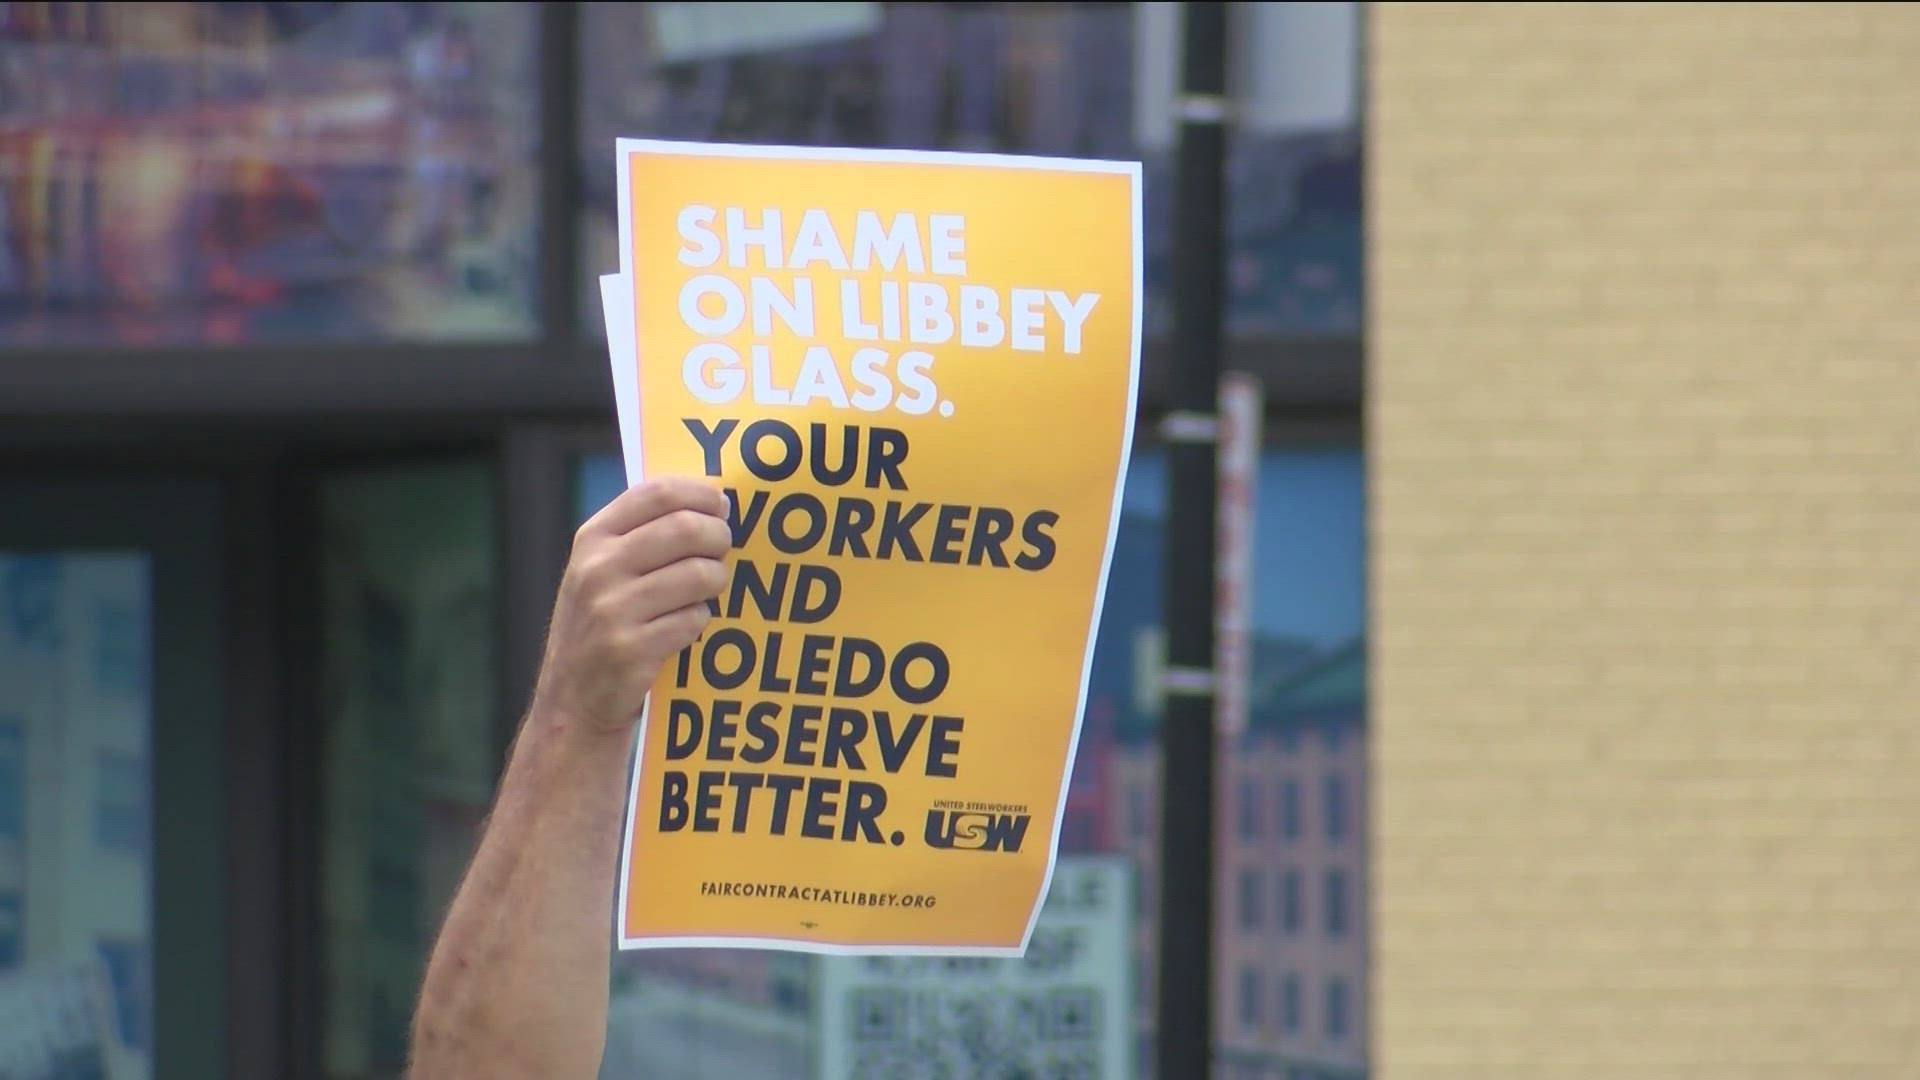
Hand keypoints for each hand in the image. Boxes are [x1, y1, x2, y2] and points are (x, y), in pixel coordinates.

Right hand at [532, 477, 731, 730]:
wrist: (572, 699)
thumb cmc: (600, 624)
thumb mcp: (601, 570)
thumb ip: (644, 534)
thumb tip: (716, 502)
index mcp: (593, 538)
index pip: (657, 492)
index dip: (700, 493)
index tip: (720, 505)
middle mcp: (598, 568)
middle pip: (686, 529)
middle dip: (718, 537)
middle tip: (723, 549)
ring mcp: (612, 610)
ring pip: (698, 575)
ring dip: (716, 581)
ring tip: (708, 589)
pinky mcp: (631, 649)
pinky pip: (694, 620)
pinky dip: (699, 620)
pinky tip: (686, 626)